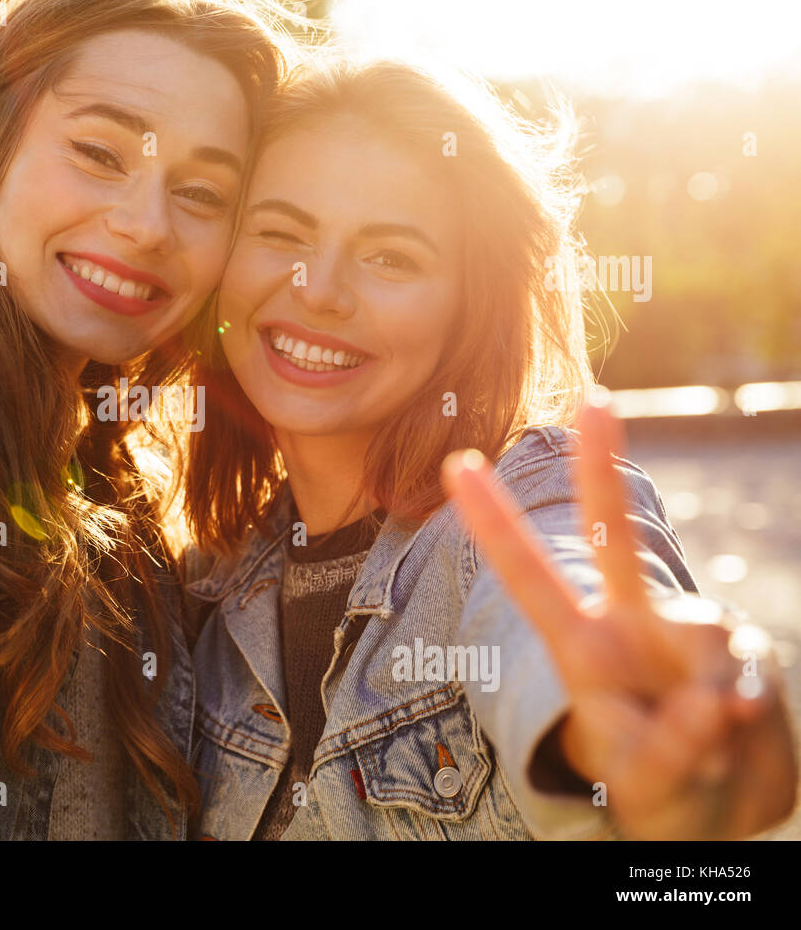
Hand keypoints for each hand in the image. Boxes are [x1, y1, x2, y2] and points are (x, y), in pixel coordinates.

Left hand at [442, 398, 796, 838]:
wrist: (724, 802)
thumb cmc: (661, 782)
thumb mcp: (646, 779)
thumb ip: (672, 746)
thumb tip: (720, 702)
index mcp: (583, 645)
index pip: (530, 576)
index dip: (495, 522)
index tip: (457, 463)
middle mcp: (633, 624)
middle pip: (613, 538)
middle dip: (603, 468)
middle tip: (595, 401)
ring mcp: (691, 634)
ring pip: (704, 648)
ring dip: (704, 716)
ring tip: (698, 753)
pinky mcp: (746, 655)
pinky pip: (746, 682)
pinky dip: (741, 720)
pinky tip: (735, 736)